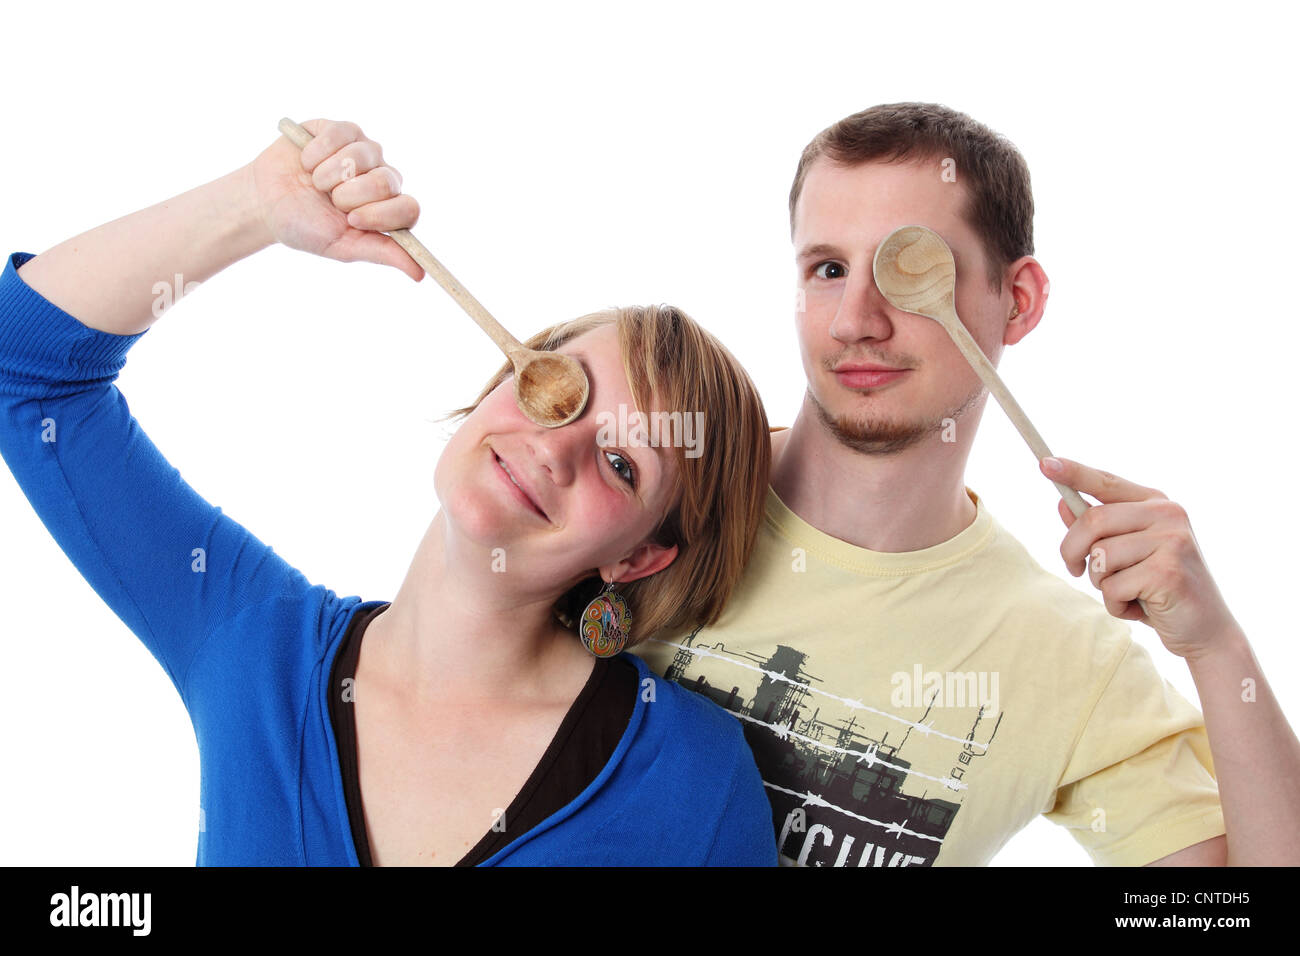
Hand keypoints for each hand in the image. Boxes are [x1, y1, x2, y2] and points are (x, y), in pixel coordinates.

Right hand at [246, 118, 423, 280]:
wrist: (265, 203)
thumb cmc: (306, 227)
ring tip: (315, 182)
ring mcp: (365, 151)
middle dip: (350, 194)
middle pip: (387, 181)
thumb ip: (381, 253)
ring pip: (362, 155)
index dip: (382, 214)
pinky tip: (306, 162)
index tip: (352, 220)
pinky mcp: (342, 130)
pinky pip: (340, 134)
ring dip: (328, 174)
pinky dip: (316, 152)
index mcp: (388, 209)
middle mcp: (382, 178)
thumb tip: (419, 274)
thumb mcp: (341, 246)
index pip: (409, 209)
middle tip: (330, 201)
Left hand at [1041, 456, 1239, 660]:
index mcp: (1156, 503)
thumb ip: (1097, 531)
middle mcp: (1168, 514)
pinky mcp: (1168, 571)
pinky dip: (1116, 605)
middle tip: (1074, 569)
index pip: (1106, 482)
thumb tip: (1062, 504)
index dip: (1073, 473)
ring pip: (1100, 556)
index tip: (1044, 463)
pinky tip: (1140, 608)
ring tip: (1127, 593)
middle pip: (1093, 520)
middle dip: (1071, 550)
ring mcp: (1172, 540)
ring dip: (1101, 584)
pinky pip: (1113, 587)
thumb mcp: (1126, 556)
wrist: (1206, 629)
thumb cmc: (1159, 589)